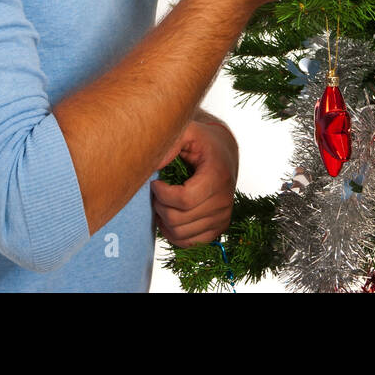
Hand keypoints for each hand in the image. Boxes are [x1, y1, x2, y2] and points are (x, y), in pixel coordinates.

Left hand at [151, 120, 238, 246]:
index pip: (184, 199)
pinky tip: (170, 217)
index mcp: (217, 176)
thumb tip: (151, 164)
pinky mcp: (220, 227)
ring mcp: (223, 216)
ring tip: (162, 204)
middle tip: (156, 194)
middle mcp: (224, 200)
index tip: (155, 183)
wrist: (224, 152)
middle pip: (179, 219)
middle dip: (159, 207)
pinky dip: (174, 235)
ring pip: (181, 234)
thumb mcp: (187, 131)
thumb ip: (169, 144)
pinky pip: (191, 243)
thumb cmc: (203, 141)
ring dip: (164, 221)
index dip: (162, 195)